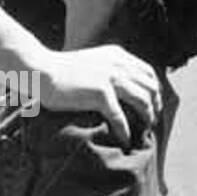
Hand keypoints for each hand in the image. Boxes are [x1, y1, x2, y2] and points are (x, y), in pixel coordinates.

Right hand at [35, 45, 160, 145]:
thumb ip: (108, 67)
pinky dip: (125, 131)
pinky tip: (126, 140)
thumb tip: (120, 85)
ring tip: (144, 130)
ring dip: (147, 117)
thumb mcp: (92, 61)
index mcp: (117, 55)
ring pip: (142, 101)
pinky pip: (120, 117)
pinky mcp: (100, 94)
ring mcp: (110, 78)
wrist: (41, 70)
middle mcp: (118, 64)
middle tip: (152, 120)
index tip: (154, 103)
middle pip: (150, 87)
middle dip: (155, 105)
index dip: (155, 89)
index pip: (148, 72)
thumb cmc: (61, 70)